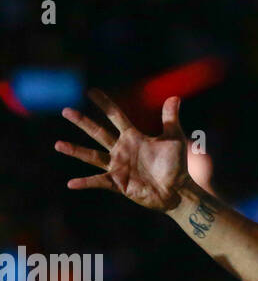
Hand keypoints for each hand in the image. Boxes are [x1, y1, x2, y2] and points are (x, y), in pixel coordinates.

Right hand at [55, 89, 191, 211]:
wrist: (176, 189)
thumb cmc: (175, 164)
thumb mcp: (174, 138)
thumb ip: (170, 118)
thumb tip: (174, 96)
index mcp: (133, 137)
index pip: (116, 116)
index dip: (105, 104)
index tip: (91, 91)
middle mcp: (121, 149)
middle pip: (98, 132)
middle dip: (83, 122)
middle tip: (65, 110)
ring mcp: (118, 166)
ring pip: (93, 156)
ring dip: (76, 151)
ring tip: (58, 144)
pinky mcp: (118, 182)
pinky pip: (99, 181)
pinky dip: (86, 182)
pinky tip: (71, 183)